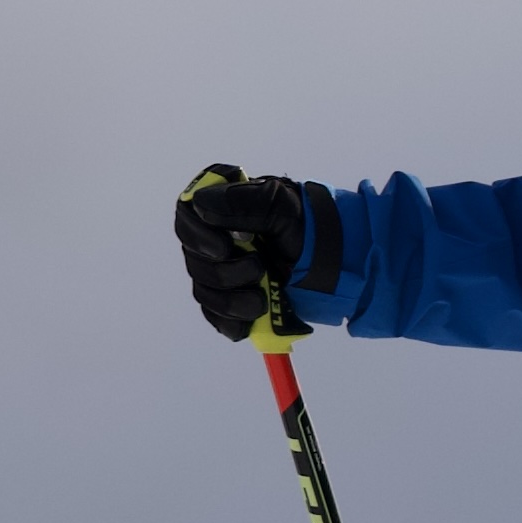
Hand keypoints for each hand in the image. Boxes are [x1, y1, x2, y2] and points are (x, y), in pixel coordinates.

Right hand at [171, 168, 331, 343]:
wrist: (335, 261)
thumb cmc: (307, 224)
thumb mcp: (280, 204)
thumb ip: (241, 201)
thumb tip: (200, 203)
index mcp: (221, 208)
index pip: (187, 217)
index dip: (197, 236)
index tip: (224, 247)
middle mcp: (214, 239)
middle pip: (194, 260)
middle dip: (225, 271)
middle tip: (259, 268)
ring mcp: (221, 272)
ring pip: (204, 291)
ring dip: (232, 299)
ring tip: (263, 298)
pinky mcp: (231, 302)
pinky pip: (216, 317)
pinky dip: (232, 321)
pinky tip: (254, 316)